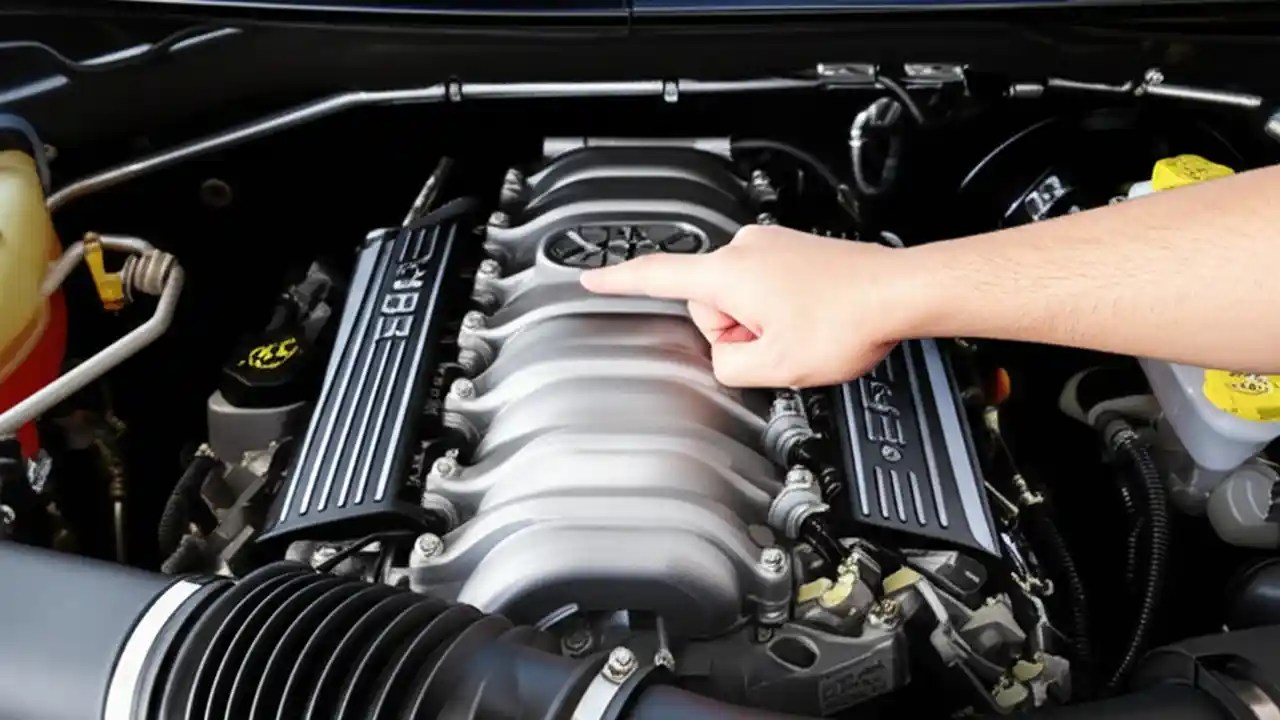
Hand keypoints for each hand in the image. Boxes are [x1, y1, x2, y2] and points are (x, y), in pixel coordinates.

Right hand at [580, 224, 921, 386]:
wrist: (900, 293)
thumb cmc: (848, 319)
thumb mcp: (777, 366)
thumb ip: (731, 367)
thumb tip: (729, 357)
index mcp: (729, 274)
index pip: (658, 277)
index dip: (619, 282)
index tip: (593, 280)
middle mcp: (745, 251)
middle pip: (710, 305)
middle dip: (737, 333)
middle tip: (780, 344)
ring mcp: (772, 247)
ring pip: (741, 300)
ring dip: (763, 324)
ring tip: (804, 331)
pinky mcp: (793, 251)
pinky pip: (767, 289)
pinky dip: (782, 310)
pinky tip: (813, 319)